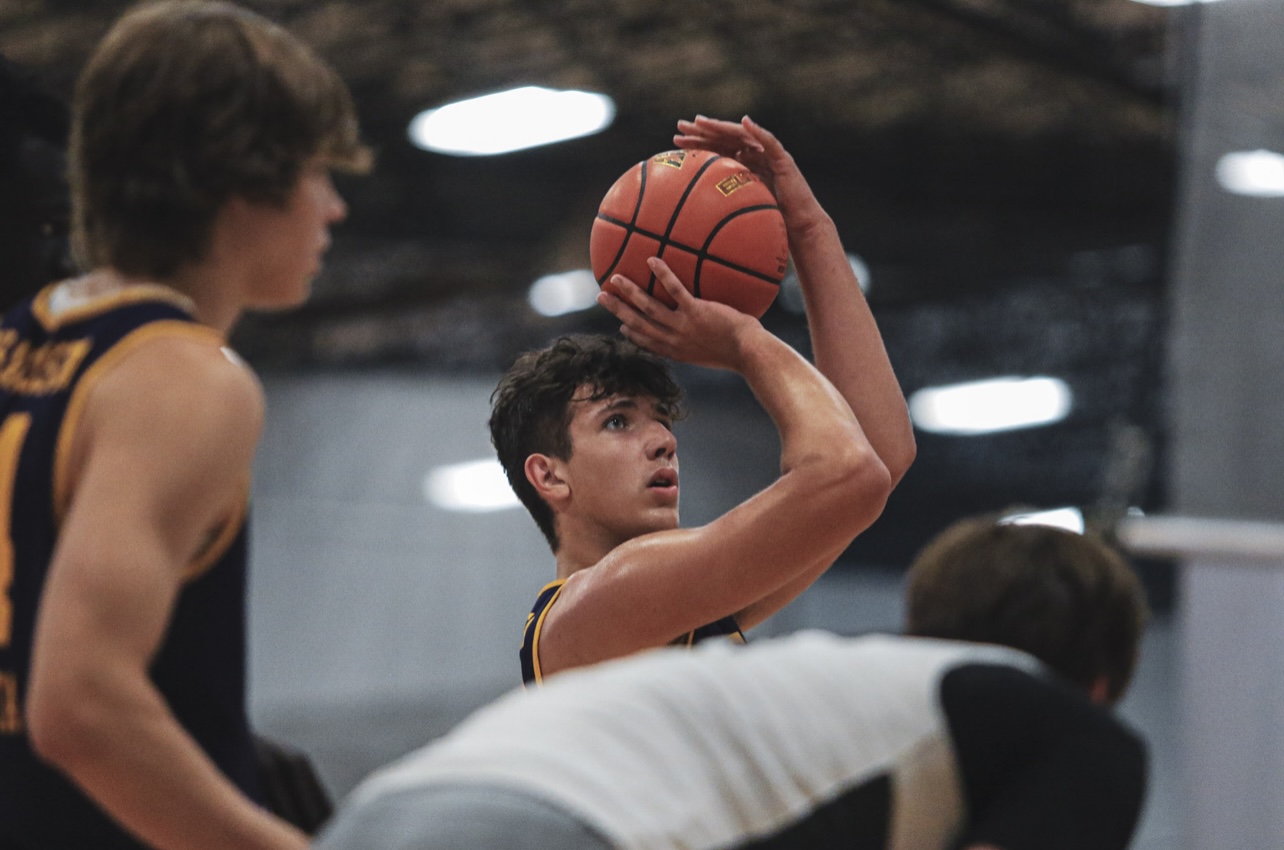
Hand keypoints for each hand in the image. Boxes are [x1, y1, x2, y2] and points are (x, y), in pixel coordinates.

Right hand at [597, 256, 758, 371]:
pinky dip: (662, 275)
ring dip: (630, 292)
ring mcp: (683, 326)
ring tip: (616, 277)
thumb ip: (704, 343)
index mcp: (677, 351)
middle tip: (602, 296)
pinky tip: (652, 260)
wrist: (749, 353)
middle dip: (618, 310)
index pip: (648, 342)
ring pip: (649, 307)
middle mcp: (674, 340)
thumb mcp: (714, 354)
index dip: (632, 333)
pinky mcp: (696, 311)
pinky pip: (675, 290)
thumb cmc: (739, 353)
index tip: (621, 326)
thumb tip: (708, 333)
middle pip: (638, 323)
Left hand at [673, 115, 827, 233]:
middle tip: (680, 125)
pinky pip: (769, 142)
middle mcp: (753, 157)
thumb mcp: (737, 213)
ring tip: (701, 122)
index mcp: (742, 167)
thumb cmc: (768, 224)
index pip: (716, 150)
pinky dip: (758, 131)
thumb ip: (719, 206)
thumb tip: (688, 217)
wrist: (797, 229)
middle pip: (724, 138)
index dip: (697, 144)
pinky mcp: (783, 160)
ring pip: (742, 135)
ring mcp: (768, 156)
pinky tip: (745, 122)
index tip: (675, 142)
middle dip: (702, 130)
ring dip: (721, 127)